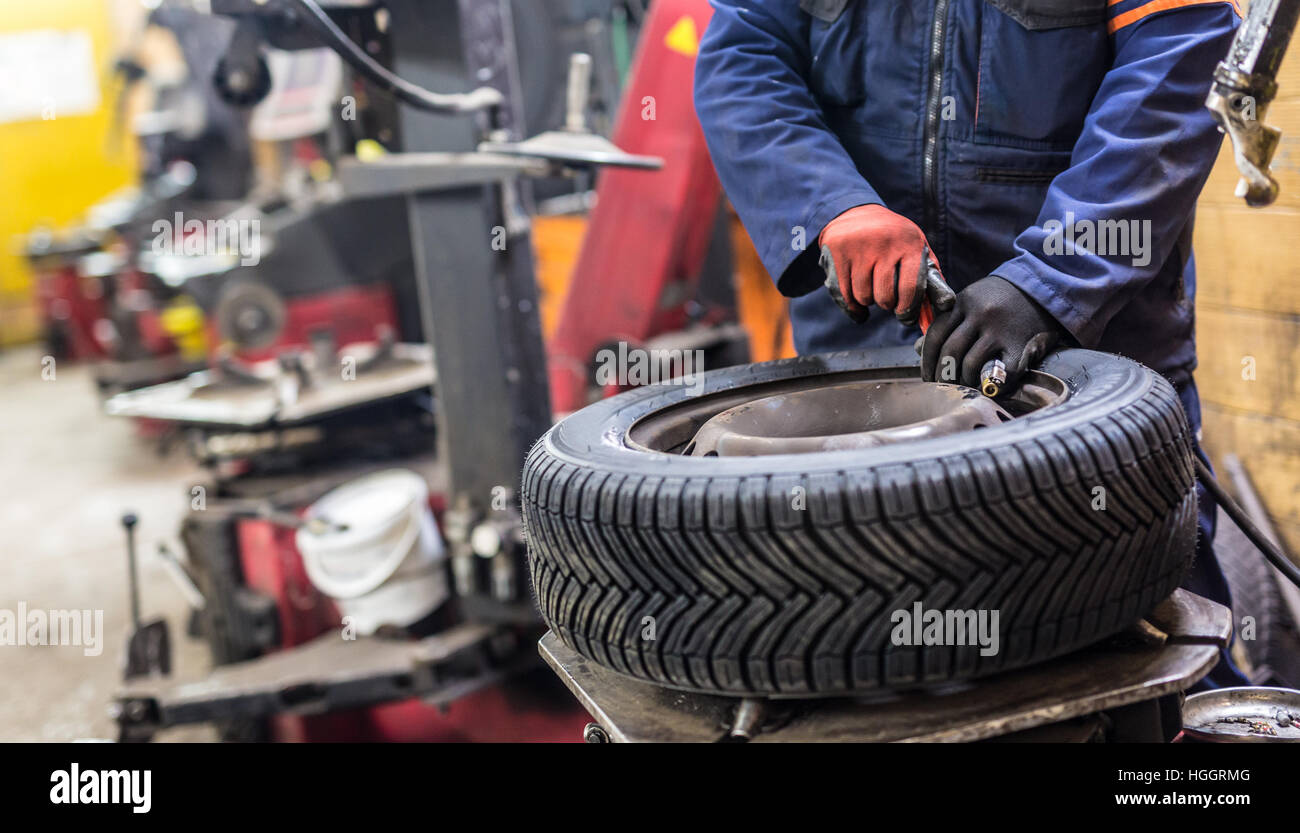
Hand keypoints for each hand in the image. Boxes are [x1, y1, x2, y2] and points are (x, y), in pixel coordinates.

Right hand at [818, 204, 942, 323]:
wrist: (854, 212)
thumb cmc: (892, 236)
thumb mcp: (916, 246)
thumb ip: (930, 275)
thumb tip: (944, 305)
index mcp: (909, 243)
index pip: (911, 288)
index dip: (908, 309)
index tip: (905, 316)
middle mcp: (884, 243)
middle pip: (884, 297)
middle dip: (886, 304)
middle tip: (887, 298)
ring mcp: (858, 248)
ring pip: (862, 297)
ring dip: (867, 301)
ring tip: (870, 289)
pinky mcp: (838, 253)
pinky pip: (843, 294)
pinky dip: (851, 306)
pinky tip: (857, 305)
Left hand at [920, 276, 1064, 387]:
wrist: (1041, 288)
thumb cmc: (1000, 298)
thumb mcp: (971, 300)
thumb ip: (947, 321)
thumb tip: (918, 349)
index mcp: (963, 302)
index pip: (935, 335)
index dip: (926, 359)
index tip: (927, 375)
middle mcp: (979, 314)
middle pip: (950, 352)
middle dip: (942, 374)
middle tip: (942, 386)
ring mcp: (1000, 329)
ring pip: (970, 363)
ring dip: (963, 380)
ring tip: (963, 385)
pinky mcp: (1019, 344)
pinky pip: (1001, 372)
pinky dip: (991, 384)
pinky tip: (986, 388)